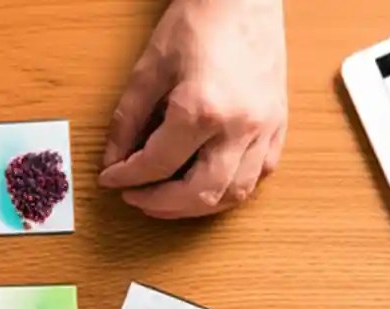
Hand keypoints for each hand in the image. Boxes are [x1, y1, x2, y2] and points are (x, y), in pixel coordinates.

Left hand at [99, 0, 287, 218]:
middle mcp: (239, 127)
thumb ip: (128, 120)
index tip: (110, 179)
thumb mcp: (149, 69)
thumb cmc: (199, 22)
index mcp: (202, 109)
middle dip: (161, 205)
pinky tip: (208, 181)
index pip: (157, 165)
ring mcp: (265, 129)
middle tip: (137, 198)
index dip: (127, 178)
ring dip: (197, 206)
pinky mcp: (278, 125)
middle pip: (199, 193)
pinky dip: (230, 187)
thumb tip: (114, 160)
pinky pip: (259, 175)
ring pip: (234, 194)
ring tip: (169, 199)